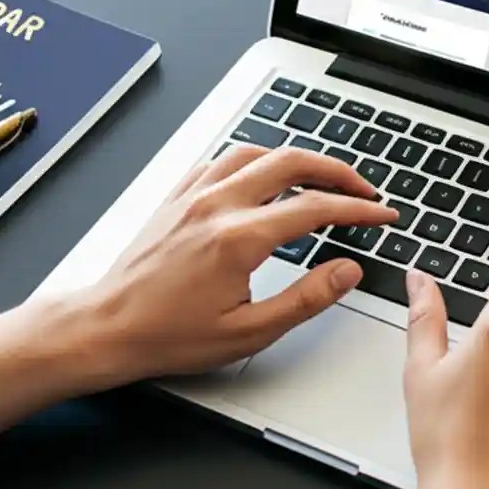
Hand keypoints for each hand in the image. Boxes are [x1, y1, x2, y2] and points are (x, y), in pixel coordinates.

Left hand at [60, 144, 396, 387]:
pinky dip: (254, 161)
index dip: (358, 209)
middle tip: (362, 190)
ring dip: (296, 159)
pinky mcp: (176, 197)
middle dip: (337, 172)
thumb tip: (346, 271)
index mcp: (238, 239)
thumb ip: (306, 298)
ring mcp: (193, 196)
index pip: (315, 208)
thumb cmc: (168, 335)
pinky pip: (221, 160)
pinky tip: (264, 176)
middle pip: (291, 163)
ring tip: (321, 178)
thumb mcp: (250, 332)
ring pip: (256, 152)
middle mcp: (216, 206)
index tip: (381, 214)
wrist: (107, 328)